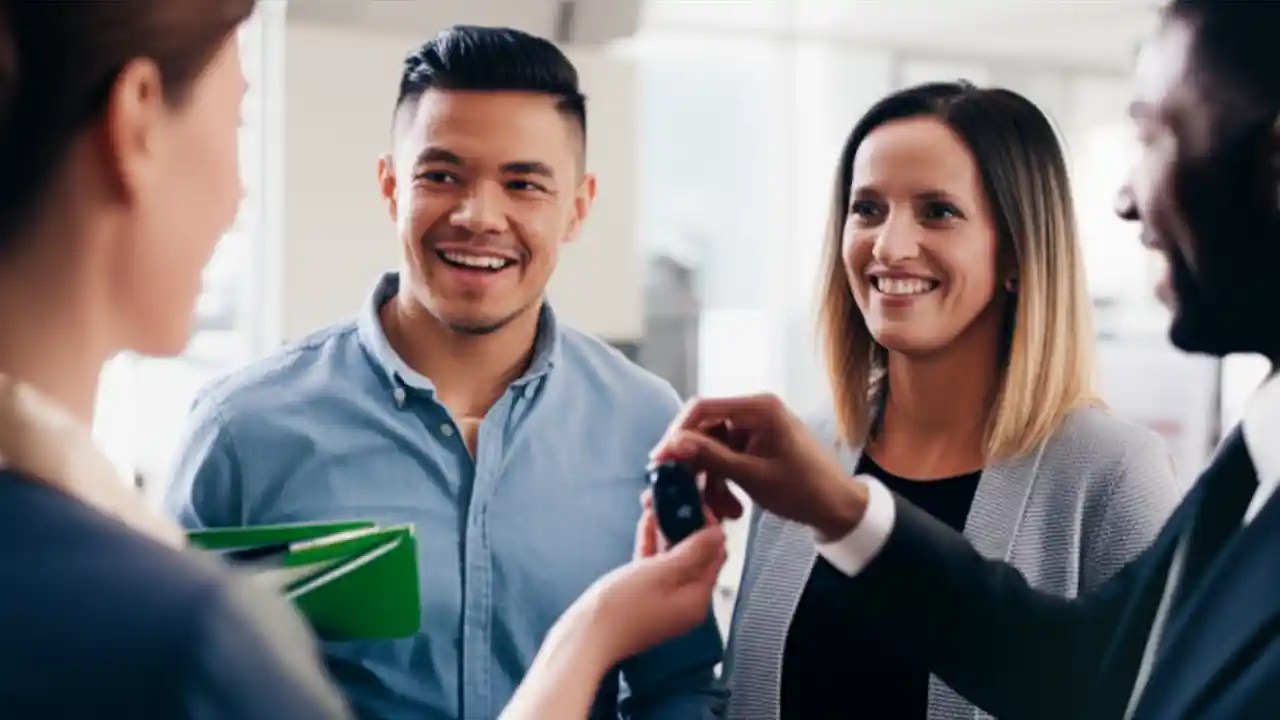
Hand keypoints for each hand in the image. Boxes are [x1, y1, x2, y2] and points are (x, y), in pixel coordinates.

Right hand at [536, 504, 725, 670]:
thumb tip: (720, 534)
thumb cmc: (624, 606)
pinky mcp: (645, 598)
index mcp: (697, 599)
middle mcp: (685, 602)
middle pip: (695, 556)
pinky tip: (645, 522)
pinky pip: (655, 567)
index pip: (715, 555)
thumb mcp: (662, 572)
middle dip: (686, 525)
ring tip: (658, 503)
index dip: (709, 527)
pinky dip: (652, 546)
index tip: (696, 503)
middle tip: (675, 499)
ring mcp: (665, 601)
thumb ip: (693, 552)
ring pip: (673, 559)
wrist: (586, 637)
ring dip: (667, 531)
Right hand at [651, 393, 866, 540]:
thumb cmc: (803, 489)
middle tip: (685, 493)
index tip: (660, 461)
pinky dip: (724, 482)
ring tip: (720, 511)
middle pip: (705, 430)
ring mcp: (755, 428)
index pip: (702, 408)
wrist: (838, 508)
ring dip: (711, 480)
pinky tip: (732, 509)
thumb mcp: (752, 476)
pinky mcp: (756, 444)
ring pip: (713, 449)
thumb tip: (671, 446)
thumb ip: (710, 457)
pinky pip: (727, 458)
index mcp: (759, 407)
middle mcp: (755, 410)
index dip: (676, 434)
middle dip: (695, 465)